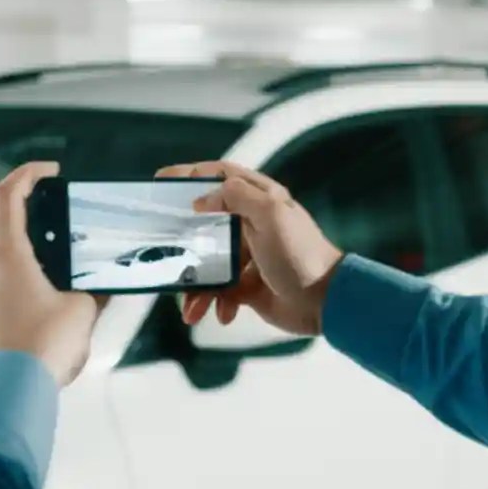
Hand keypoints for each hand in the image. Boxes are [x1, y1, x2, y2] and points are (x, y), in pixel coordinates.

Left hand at [0, 162, 103, 386]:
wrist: (5, 398)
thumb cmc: (41, 350)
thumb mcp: (83, 311)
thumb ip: (93, 291)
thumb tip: (99, 288)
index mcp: (7, 256)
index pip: (7, 196)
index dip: (28, 174)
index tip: (50, 170)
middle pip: (9, 233)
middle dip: (43, 231)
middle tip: (72, 238)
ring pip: (7, 267)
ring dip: (37, 267)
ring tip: (70, 288)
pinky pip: (2, 294)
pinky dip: (28, 293)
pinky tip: (54, 317)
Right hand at [155, 161, 343, 334]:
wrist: (325, 301)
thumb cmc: (301, 254)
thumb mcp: (271, 215)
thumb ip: (238, 197)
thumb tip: (203, 198)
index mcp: (261, 200)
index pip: (222, 177)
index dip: (191, 175)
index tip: (162, 181)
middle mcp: (253, 224)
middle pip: (207, 223)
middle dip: (184, 238)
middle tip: (161, 246)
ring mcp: (250, 256)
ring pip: (208, 264)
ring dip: (196, 286)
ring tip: (191, 307)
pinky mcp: (248, 286)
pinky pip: (220, 291)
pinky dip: (215, 303)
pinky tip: (222, 313)